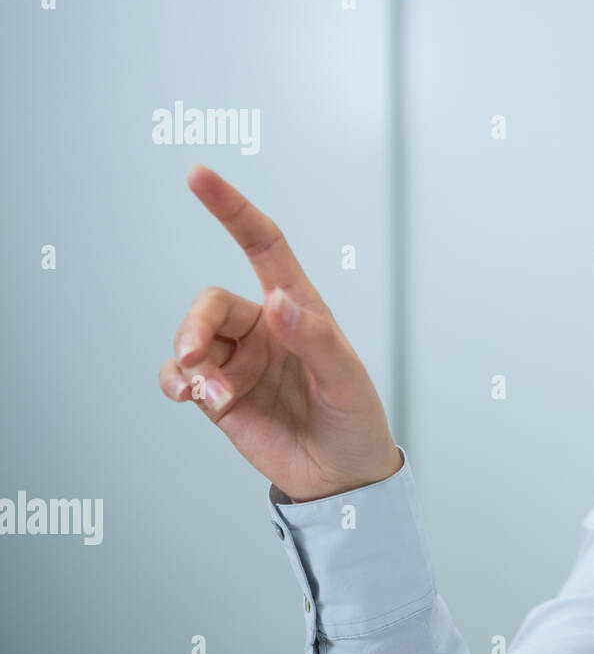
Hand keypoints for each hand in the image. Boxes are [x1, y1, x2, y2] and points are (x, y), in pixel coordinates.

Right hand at [158, 165, 401, 501]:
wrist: (343, 477)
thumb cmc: (355, 418)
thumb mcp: (347, 379)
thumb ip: (315, 340)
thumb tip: (277, 303)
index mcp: (300, 308)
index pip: (263, 246)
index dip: (232, 209)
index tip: (199, 176)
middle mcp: (264, 328)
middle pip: (212, 303)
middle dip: (196, 324)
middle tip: (197, 355)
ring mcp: (239, 361)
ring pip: (191, 339)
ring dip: (189, 359)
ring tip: (209, 391)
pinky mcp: (218, 395)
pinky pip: (182, 376)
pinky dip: (179, 382)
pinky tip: (194, 397)